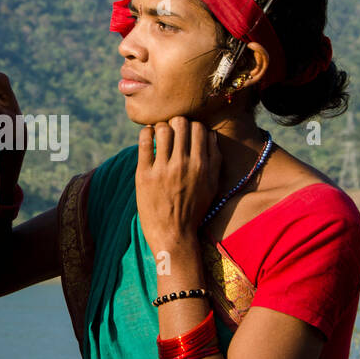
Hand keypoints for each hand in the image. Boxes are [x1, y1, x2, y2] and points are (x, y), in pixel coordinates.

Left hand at [136, 116, 221, 254]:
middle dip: (176, 123)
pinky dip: (145, 133)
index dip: (192, 126)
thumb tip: (211, 135)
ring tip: (159, 135)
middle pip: (180, 123)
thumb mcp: (212, 186)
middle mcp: (183, 164)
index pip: (198, 128)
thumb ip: (215, 159)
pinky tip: (148, 137)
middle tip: (172, 132)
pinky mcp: (144, 174)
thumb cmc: (194, 210)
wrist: (173, 235)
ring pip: (162, 129)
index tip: (186, 134)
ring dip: (161, 127)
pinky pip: (143, 141)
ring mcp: (163, 169)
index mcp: (201, 166)